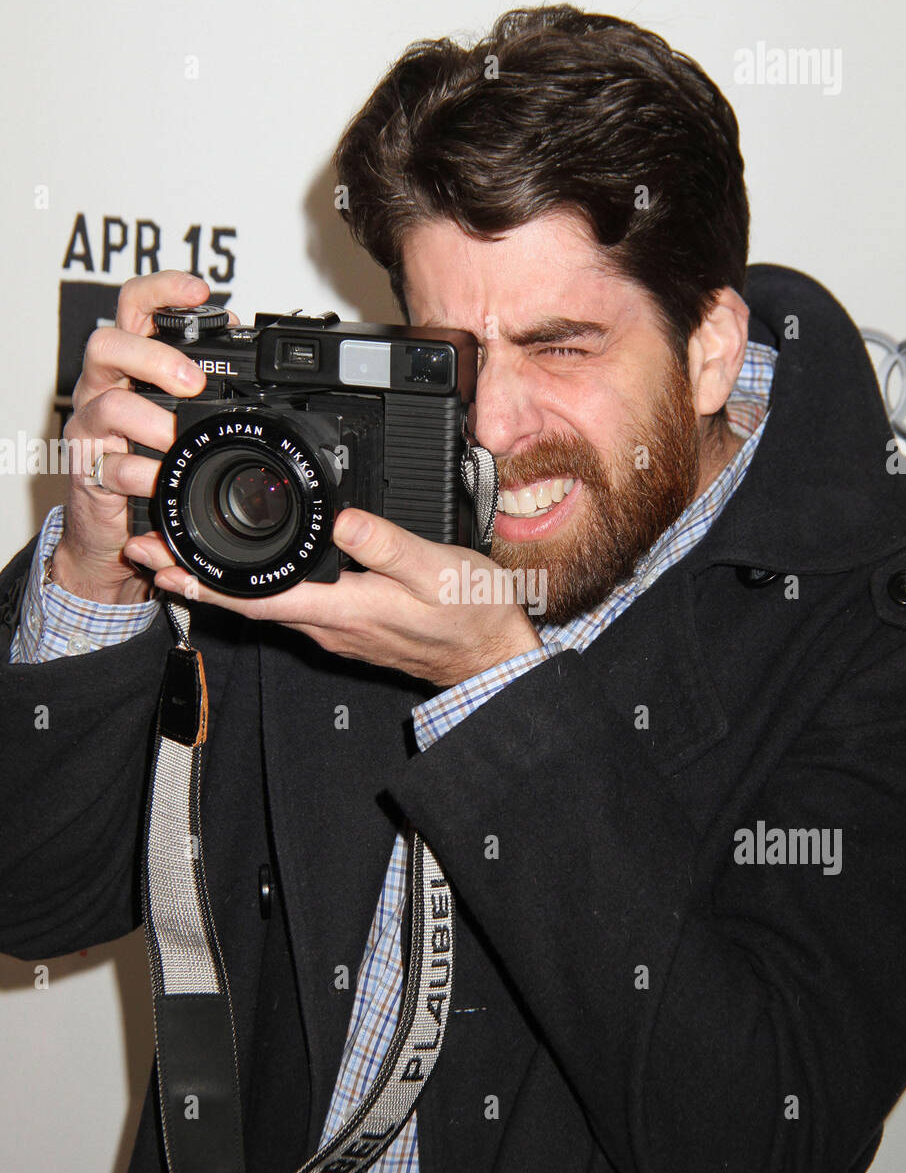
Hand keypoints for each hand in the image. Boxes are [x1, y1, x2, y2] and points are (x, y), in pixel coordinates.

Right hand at [56, 271, 235, 603]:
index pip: (134, 307)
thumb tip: (237, 330)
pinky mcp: (86, 469)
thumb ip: (199, 372)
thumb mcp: (178, 411)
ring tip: (176, 439)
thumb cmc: (148, 458)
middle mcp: (102, 388)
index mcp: (129, 365)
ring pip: (106, 404)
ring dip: (150, 421)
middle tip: (192, 382)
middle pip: (107, 344)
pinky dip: (140, 474)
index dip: (163, 290)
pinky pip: (109, 465)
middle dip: (153, 357)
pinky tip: (159, 480)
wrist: (111, 524)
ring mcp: (90, 428)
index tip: (201, 291)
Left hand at [123, 508, 542, 687]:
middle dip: (192, 580)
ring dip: (217, 584)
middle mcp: (330, 625)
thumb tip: (341, 518)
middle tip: (146, 551)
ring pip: (263, 605)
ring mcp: (337, 628)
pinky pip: (287, 606)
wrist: (492, 653)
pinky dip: (252, 588)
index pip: (257, 598)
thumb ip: (387, 543)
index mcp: (343, 608)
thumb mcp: (437, 569)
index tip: (163, 563)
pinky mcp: (348, 625)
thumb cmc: (471, 614)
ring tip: (178, 558)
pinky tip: (246, 572)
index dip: (204, 583)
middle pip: (247, 604)